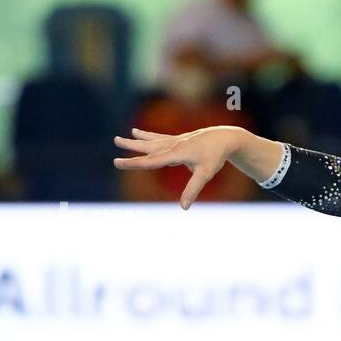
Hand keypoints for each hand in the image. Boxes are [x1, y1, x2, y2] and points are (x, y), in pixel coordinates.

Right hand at [113, 125, 246, 209]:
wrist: (225, 137)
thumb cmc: (215, 156)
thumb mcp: (205, 174)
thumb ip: (193, 190)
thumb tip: (184, 207)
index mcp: (177, 153)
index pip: (151, 161)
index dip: (133, 163)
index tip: (117, 162)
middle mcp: (173, 145)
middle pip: (148, 148)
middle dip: (131, 148)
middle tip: (114, 143)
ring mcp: (175, 140)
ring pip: (151, 141)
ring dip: (135, 141)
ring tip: (120, 139)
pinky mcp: (178, 138)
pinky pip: (159, 138)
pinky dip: (147, 136)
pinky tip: (137, 132)